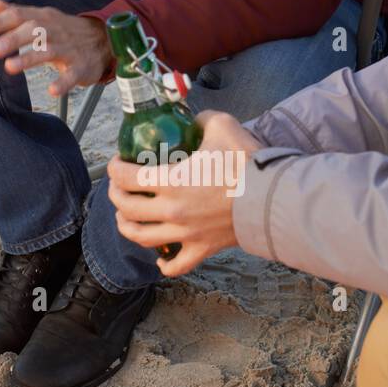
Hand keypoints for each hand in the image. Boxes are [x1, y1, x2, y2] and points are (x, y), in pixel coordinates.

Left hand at [0, 0, 112, 96]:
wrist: (104, 40)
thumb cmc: (64, 31)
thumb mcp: (41, 18)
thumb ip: (15, 12)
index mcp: (43, 18)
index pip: (20, 15)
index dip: (1, 22)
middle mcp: (55, 30)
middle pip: (34, 31)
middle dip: (14, 39)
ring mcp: (69, 49)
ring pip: (49, 51)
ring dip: (30, 59)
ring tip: (10, 67)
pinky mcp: (82, 66)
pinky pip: (73, 74)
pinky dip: (64, 82)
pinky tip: (52, 90)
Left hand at [107, 110, 261, 276]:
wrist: (273, 196)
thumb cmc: (247, 162)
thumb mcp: (221, 126)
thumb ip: (201, 120)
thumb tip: (193, 122)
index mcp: (171, 181)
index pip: (126, 178)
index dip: (114, 168)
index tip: (118, 162)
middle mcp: (172, 211)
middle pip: (127, 209)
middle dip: (116, 196)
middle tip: (119, 186)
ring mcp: (185, 234)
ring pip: (141, 238)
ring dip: (127, 227)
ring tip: (126, 217)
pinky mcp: (202, 249)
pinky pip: (176, 266)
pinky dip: (164, 264)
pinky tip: (160, 258)